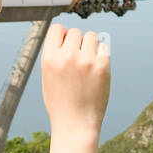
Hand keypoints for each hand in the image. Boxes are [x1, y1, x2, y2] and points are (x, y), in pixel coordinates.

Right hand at [40, 21, 109, 139]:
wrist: (76, 124)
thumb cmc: (60, 102)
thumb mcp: (48, 77)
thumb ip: (55, 55)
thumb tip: (68, 35)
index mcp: (49, 58)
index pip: (57, 28)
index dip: (62, 35)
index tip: (65, 46)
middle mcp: (67, 56)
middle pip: (76, 32)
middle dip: (77, 42)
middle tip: (78, 59)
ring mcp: (86, 60)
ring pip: (91, 36)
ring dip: (90, 45)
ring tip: (88, 63)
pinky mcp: (102, 66)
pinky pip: (104, 47)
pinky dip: (101, 54)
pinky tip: (97, 67)